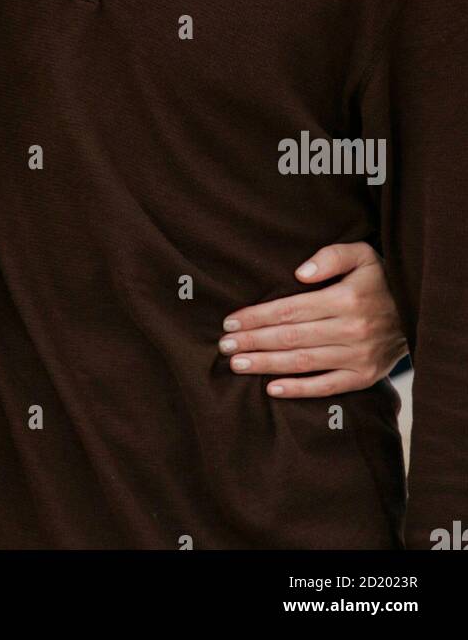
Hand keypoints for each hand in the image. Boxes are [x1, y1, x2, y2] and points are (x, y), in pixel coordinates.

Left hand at [218, 242, 407, 396]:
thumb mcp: (362, 254)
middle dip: (253, 342)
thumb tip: (300, 273)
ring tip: (237, 364)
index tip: (231, 321)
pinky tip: (272, 389)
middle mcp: (350, 330)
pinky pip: (326, 387)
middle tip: (224, 345)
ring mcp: (358, 357)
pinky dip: (298, 390)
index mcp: (346, 299)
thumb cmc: (380, 279)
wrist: (420, 311)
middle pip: (290, 338)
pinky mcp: (364, 377)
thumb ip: (330, 256)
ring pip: (303, 363)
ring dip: (266, 365)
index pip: (290, 310)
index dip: (257, 316)